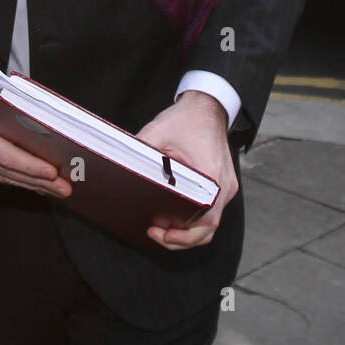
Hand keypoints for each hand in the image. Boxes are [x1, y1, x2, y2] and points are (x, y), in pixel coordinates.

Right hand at [0, 73, 71, 197]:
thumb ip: (20, 107)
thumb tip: (51, 124)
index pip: (5, 154)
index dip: (29, 165)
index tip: (52, 172)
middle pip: (8, 170)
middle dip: (39, 181)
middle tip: (65, 189)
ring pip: (5, 177)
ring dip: (33, 185)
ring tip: (58, 190)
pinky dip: (21, 180)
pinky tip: (39, 186)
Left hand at [135, 90, 236, 250]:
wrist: (209, 106)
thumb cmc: (187, 119)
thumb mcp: (157, 134)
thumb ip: (139, 155)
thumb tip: (118, 172)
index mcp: (211, 176)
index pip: (203, 220)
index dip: (182, 235)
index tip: (159, 232)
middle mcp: (223, 186)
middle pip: (207, 229)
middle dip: (181, 239)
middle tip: (156, 234)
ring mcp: (226, 186)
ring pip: (210, 223)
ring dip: (188, 233)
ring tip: (164, 230)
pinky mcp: (223, 185)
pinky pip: (211, 211)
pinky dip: (195, 220)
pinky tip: (176, 218)